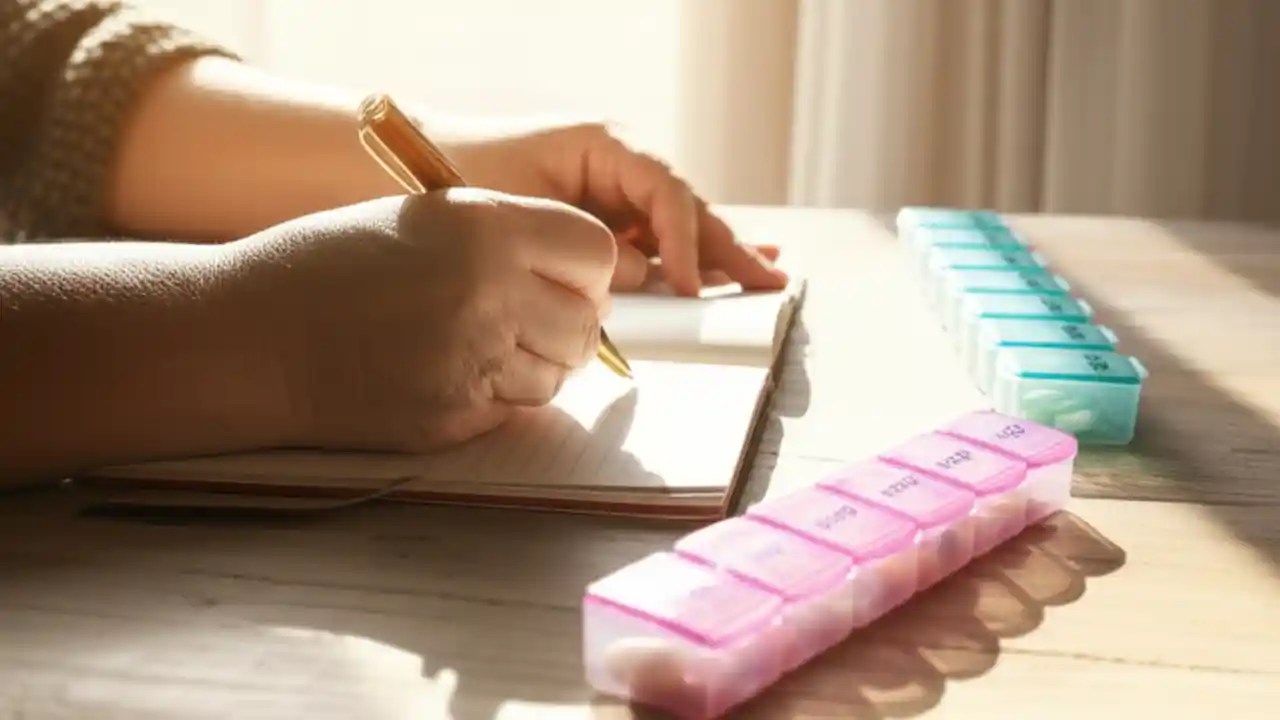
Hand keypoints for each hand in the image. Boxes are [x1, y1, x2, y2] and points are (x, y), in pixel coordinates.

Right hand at [224, 190, 615, 451]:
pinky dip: (493, 397)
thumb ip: (506, 239)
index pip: (596, 253)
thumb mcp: (423, 219)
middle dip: (567, 325)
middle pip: (586, 324)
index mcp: (484, 227)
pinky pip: (512, 411)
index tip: (563, 278)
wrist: (247, 335)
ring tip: (475, 344)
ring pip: (557, 377)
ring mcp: (473, 362)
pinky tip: (444, 372)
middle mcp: (490, 292)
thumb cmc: (328, 266)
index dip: (585, 269)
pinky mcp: (453, 417)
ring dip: (534, 365)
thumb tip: (580, 281)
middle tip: (527, 319)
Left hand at [439, 120, 787, 295]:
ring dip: (719, 252)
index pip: (664, 192)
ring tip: (767, 273)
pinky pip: (653, 239)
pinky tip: (720, 271)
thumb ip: (587, 244)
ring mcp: (612, 191)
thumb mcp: (525, 210)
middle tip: (771, 282)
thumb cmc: (460, 174)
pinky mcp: (601, 217)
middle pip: (687, 207)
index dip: (683, 239)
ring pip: (678, 225)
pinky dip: (685, 257)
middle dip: (728, 246)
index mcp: (603, 147)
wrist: (414, 161)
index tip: (688, 286)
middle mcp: (618, 165)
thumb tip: (645, 275)